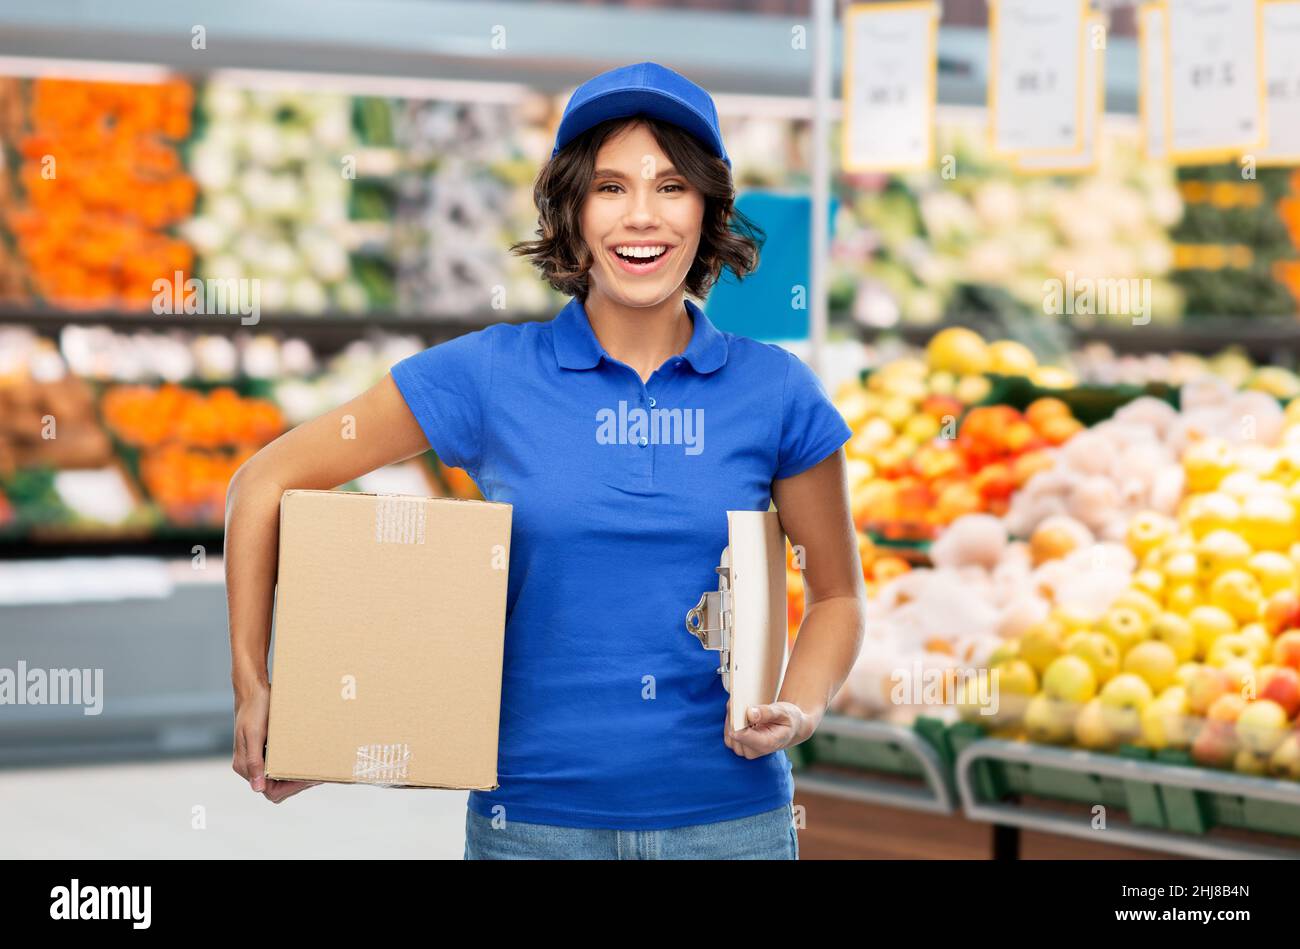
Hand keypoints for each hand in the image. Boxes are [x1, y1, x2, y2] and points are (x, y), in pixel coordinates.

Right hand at [232, 680, 320, 803]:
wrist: (253, 688)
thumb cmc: (254, 708)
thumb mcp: (254, 734)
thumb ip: (254, 762)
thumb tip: (257, 788)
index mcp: (244, 765)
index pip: (270, 791)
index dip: (290, 788)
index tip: (309, 779)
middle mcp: (250, 766)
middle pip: (276, 788)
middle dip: (297, 784)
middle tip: (319, 775)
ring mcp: (258, 758)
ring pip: (279, 779)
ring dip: (297, 777)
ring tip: (316, 769)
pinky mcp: (264, 750)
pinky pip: (279, 765)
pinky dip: (293, 766)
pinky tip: (307, 759)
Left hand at [723, 699, 812, 758]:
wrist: (791, 728)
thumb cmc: (789, 720)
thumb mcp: (783, 712)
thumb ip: (767, 713)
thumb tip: (750, 713)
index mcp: (767, 744)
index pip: (742, 736)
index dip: (735, 722)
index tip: (735, 707)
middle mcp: (755, 751)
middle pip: (733, 736)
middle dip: (733, 718)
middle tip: (737, 702)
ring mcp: (746, 750)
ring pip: (729, 735)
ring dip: (730, 719)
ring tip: (739, 706)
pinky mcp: (741, 746)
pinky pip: (728, 734)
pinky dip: (730, 722)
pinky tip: (738, 712)